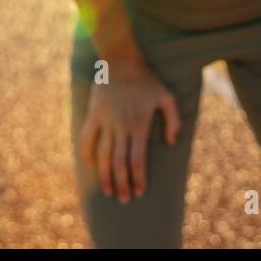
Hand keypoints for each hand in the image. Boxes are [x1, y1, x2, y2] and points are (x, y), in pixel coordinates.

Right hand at [78, 61, 180, 203]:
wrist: (120, 60)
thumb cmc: (146, 80)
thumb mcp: (167, 96)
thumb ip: (174, 119)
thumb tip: (171, 142)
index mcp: (139, 124)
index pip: (137, 160)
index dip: (138, 179)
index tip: (139, 192)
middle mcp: (121, 126)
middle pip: (120, 163)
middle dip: (122, 184)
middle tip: (123, 200)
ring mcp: (105, 120)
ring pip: (103, 155)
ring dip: (105, 176)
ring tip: (108, 191)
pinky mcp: (93, 114)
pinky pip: (87, 138)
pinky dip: (87, 154)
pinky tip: (91, 166)